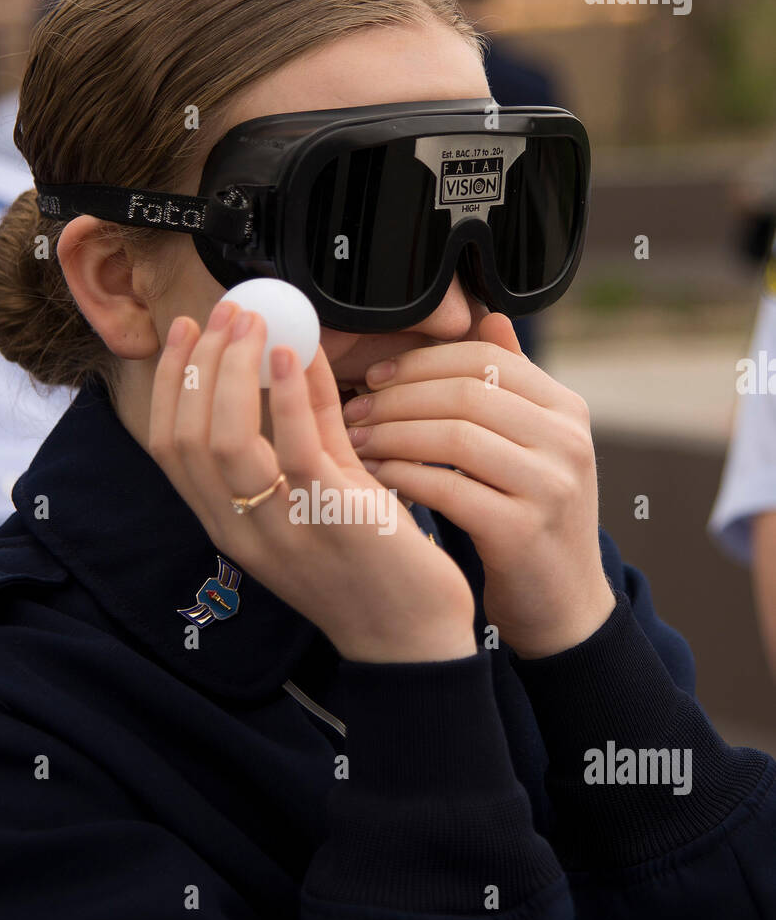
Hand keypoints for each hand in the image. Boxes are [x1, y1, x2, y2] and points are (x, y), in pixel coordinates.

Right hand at [148, 300, 477, 664]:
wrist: (414, 638)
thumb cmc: (370, 563)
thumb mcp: (325, 491)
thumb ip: (309, 429)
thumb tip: (297, 353)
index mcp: (229, 527)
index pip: (169, 448)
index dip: (171, 382)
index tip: (186, 331)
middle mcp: (242, 533)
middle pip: (188, 438)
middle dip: (200, 364)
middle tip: (227, 310)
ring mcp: (282, 532)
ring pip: (228, 441)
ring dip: (235, 369)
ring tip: (254, 321)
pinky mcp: (332, 522)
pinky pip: (296, 450)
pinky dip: (289, 395)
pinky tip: (294, 354)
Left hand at [341, 312, 615, 658]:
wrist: (561, 604)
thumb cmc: (530, 518)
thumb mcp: (532, 447)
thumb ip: (508, 386)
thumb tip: (485, 315)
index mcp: (566, 409)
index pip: (485, 357)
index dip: (420, 361)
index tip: (374, 376)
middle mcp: (567, 440)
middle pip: (466, 392)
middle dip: (398, 398)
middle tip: (352, 411)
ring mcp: (550, 485)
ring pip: (454, 437)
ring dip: (393, 436)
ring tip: (354, 444)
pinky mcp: (523, 530)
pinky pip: (447, 488)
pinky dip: (403, 479)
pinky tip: (374, 480)